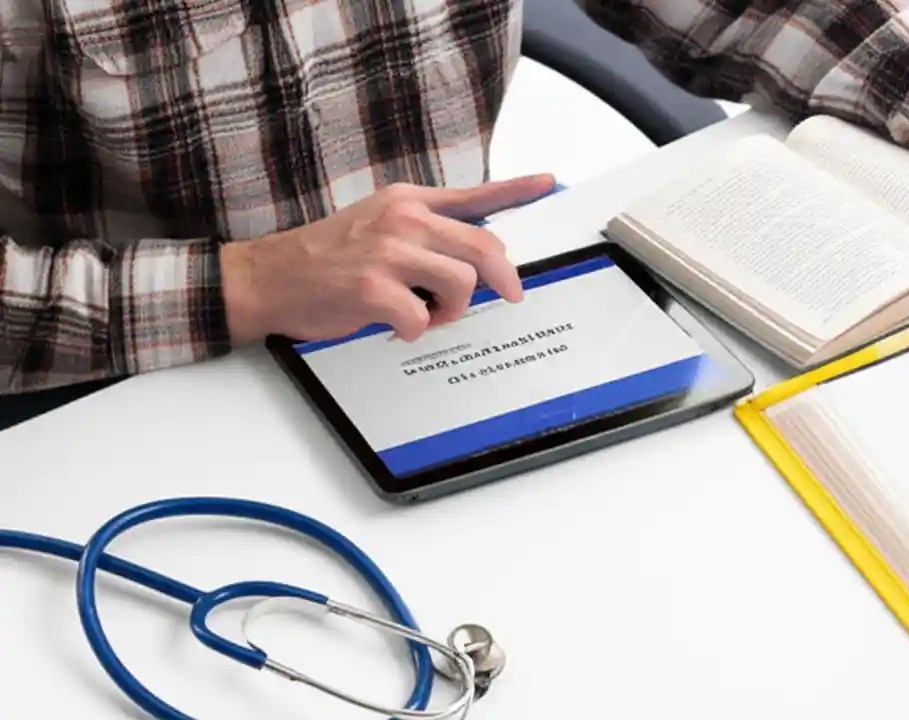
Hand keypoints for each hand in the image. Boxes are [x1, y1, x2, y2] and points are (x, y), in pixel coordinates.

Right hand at [220, 174, 556, 344]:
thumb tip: (471, 252)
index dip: (516, 189)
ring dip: (452, 309)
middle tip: (506, 296)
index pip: (473, 194)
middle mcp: (402, 220)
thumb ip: (422, 230)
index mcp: (406, 202)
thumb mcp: (377, 223)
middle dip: (501, 279)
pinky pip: (424, 318)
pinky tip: (395, 325)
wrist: (269, 278)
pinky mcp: (375, 289)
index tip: (547, 183)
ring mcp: (388, 253)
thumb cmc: (326, 259)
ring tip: (426, 313)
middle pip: (484, 246)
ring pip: (462, 283)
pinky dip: (416, 330)